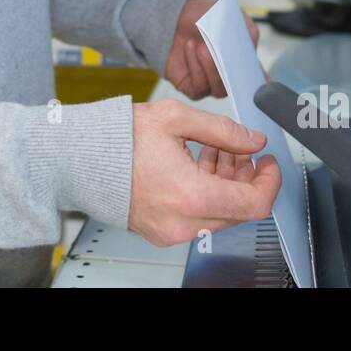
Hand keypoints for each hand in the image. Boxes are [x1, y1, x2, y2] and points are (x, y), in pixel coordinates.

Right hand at [128, 99, 280, 246]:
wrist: (79, 159)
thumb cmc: (118, 139)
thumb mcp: (176, 118)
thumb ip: (223, 130)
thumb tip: (253, 140)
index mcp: (190, 197)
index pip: (254, 204)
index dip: (270, 181)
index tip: (269, 163)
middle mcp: (183, 223)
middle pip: (238, 209)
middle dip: (245, 177)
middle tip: (240, 150)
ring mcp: (171, 232)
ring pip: (219, 215)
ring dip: (226, 184)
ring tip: (215, 152)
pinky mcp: (161, 232)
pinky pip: (198, 219)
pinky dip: (206, 194)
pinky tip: (196, 166)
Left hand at [163, 0, 259, 99]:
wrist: (175, 15)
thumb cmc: (204, 17)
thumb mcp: (232, 16)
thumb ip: (248, 32)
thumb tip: (251, 49)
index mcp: (244, 62)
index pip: (258, 82)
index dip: (260, 86)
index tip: (255, 80)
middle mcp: (229, 77)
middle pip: (238, 87)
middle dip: (231, 71)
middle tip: (223, 54)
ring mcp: (212, 84)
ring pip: (219, 88)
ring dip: (210, 66)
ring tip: (202, 46)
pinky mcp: (193, 88)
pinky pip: (199, 86)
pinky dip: (195, 66)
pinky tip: (190, 49)